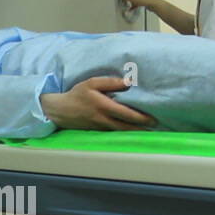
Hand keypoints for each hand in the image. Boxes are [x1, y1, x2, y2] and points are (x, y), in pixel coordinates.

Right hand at [40, 77, 157, 131]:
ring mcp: (100, 127)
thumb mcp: (92, 83)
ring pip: (121, 132)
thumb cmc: (77, 95)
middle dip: (141, 128)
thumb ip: (111, 82)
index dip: (140, 118)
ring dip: (134, 132)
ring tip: (147, 130)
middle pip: (126, 127)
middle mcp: (103, 120)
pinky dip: (124, 132)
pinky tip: (132, 131)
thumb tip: (129, 82)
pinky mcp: (98, 131)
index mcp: (103, 106)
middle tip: (155, 127)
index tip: (152, 118)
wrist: (60, 111)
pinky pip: (114, 132)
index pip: (126, 114)